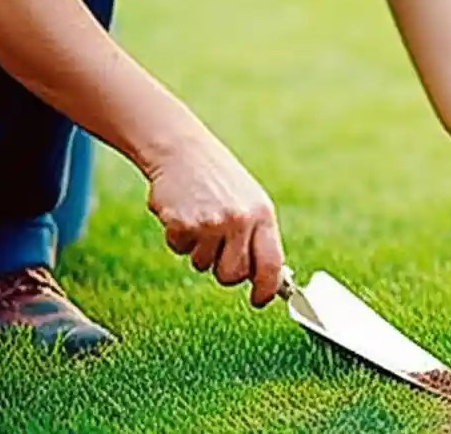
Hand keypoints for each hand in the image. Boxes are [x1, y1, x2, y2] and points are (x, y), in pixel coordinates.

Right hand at [145, 135, 284, 306]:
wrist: (183, 151)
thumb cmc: (220, 181)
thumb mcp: (250, 202)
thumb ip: (258, 237)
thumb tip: (267, 279)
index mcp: (262, 214)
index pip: (271, 263)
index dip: (267, 288)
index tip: (259, 300)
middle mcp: (239, 219)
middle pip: (233, 275)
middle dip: (224, 271)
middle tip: (218, 251)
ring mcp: (210, 222)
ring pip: (203, 265)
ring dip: (199, 250)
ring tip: (201, 219)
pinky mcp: (182, 223)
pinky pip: (179, 250)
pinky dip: (178, 238)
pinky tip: (183, 214)